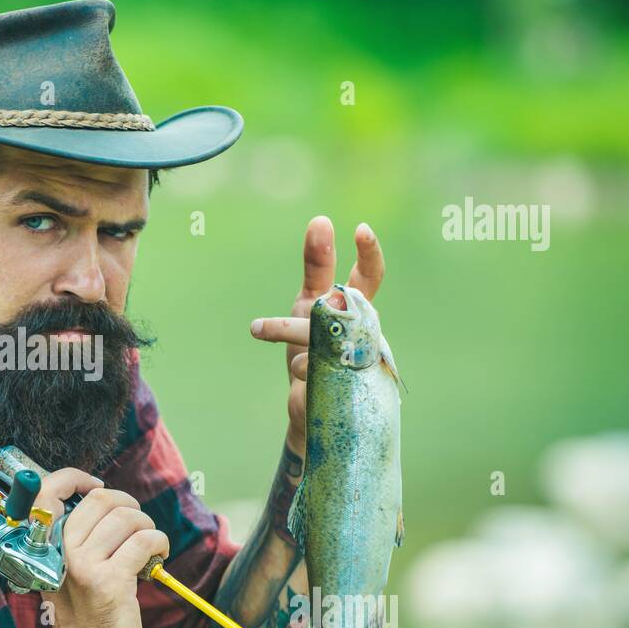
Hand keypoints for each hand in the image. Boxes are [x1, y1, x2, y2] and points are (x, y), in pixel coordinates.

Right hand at [32, 470, 168, 627]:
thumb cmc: (86, 622)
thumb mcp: (66, 575)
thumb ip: (74, 541)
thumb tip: (101, 502)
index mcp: (43, 548)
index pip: (46, 491)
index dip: (73, 477)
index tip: (95, 485)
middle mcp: (58, 553)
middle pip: (100, 499)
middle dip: (128, 506)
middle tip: (136, 527)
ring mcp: (82, 567)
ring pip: (127, 517)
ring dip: (147, 527)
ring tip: (148, 547)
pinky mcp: (109, 583)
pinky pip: (144, 540)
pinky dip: (159, 543)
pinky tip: (158, 558)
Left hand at [249, 216, 385, 455]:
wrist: (312, 407)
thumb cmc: (313, 347)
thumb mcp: (309, 303)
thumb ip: (316, 266)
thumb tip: (320, 220)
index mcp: (355, 307)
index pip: (370, 275)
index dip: (368, 252)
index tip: (360, 228)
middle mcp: (361, 328)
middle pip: (350, 300)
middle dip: (340, 288)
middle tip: (315, 257)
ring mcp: (355, 357)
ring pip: (318, 331)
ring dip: (284, 328)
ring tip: (258, 329)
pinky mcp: (341, 383)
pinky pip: (314, 365)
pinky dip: (301, 363)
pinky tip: (298, 371)